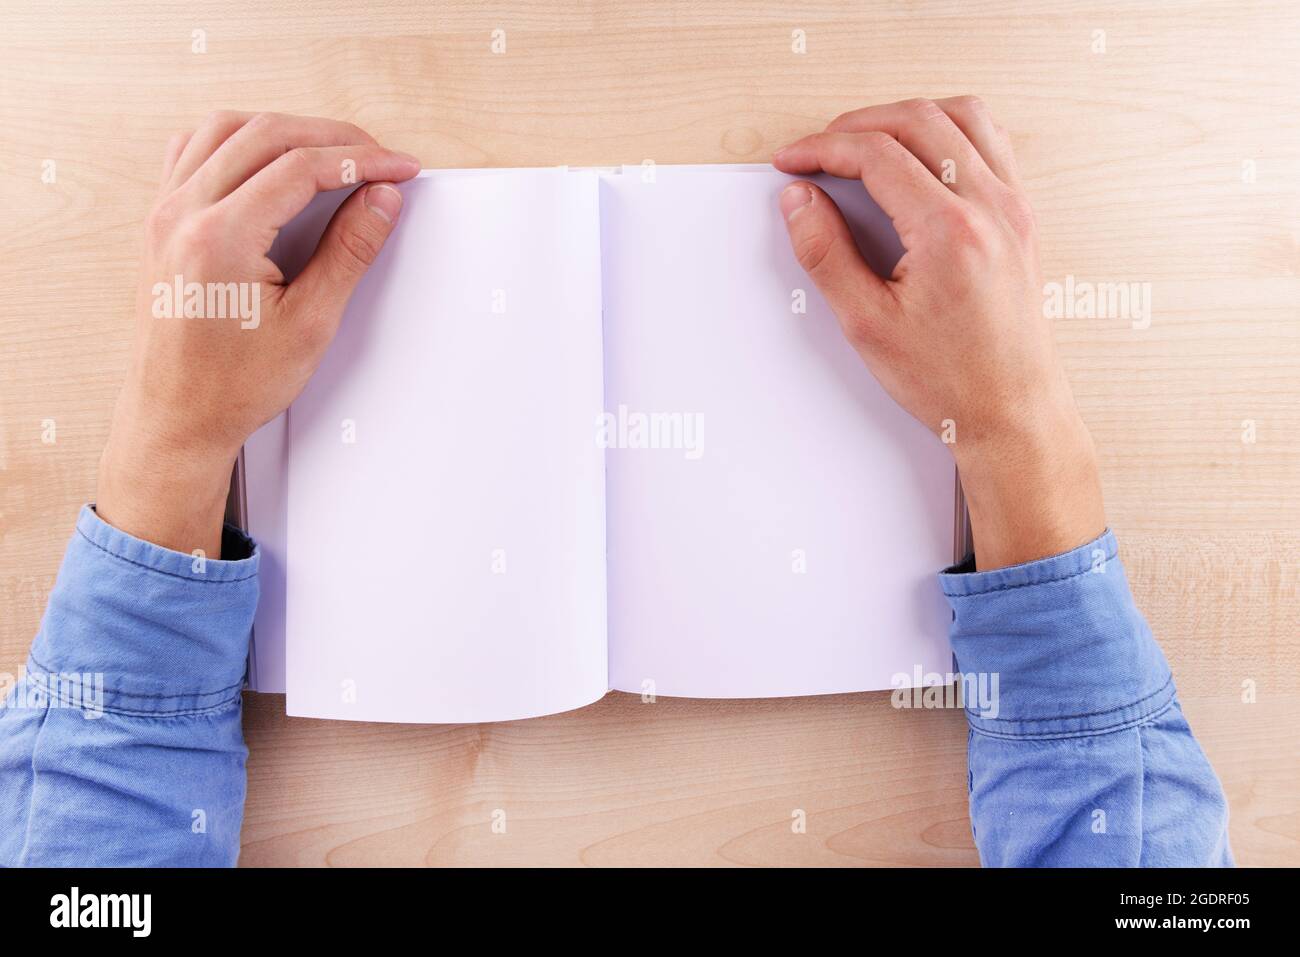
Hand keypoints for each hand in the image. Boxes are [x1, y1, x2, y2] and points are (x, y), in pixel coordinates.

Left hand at [98, 111, 420, 556]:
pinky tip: (270, 155)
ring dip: (287, 128)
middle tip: (378, 156)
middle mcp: (182, 214)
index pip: (301, 167)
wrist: (177, 417)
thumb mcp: (310, 324)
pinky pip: (195, 148)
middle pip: (267, 135)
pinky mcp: (161, 220)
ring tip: (333, 150)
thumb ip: (348, 252)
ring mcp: (165, 213)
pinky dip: (240, 138)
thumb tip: (380, 199)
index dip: (361, 160)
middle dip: (332, 137)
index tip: (398, 167)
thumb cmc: (232, 386)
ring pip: (228, 128)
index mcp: (219, 238)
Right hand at [774, 97, 1104, 569]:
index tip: (793, 161)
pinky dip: (948, 129)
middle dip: (856, 125)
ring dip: (905, 116)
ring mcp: (1014, 207)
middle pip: (917, 120)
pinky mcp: (1022, 216)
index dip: (823, 148)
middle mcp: (990, 207)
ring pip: (961, 116)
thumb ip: (826, 253)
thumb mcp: (867, 323)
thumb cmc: (949, 380)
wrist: (1011, 411)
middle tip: (818, 150)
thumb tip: (800, 200)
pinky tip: (920, 154)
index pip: (877, 154)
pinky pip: (990, 140)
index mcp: (950, 231)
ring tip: (865, 141)